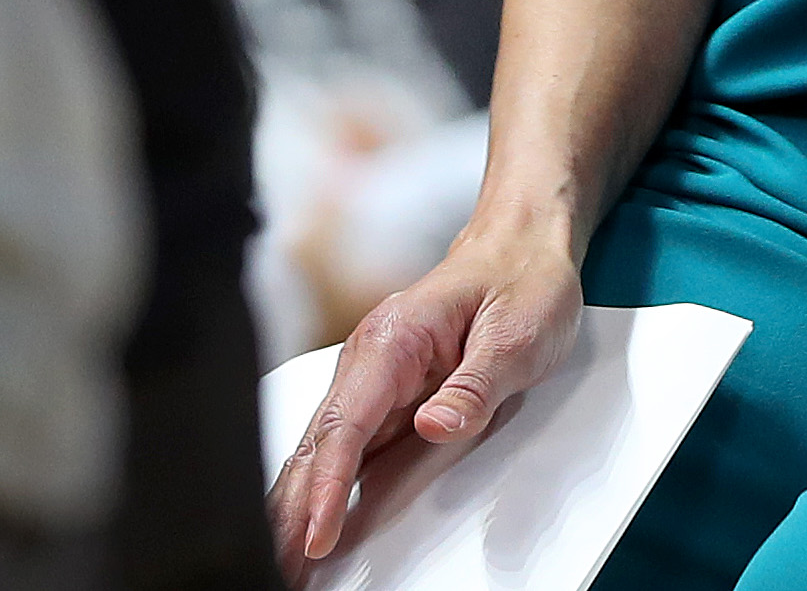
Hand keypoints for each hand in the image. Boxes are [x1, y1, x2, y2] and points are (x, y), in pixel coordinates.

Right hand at [267, 211, 583, 568]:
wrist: (524, 247)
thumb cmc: (522, 281)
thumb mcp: (517, 334)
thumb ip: (476, 384)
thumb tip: (436, 425)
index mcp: (395, 339)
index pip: (347, 423)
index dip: (328, 485)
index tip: (317, 532)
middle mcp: (372, 360)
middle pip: (318, 444)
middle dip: (293, 507)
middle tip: (282, 566)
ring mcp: (375, 380)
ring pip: (322, 451)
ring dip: (299, 504)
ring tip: (284, 559)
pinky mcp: (387, 397)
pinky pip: (345, 450)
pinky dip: (322, 489)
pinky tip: (308, 522)